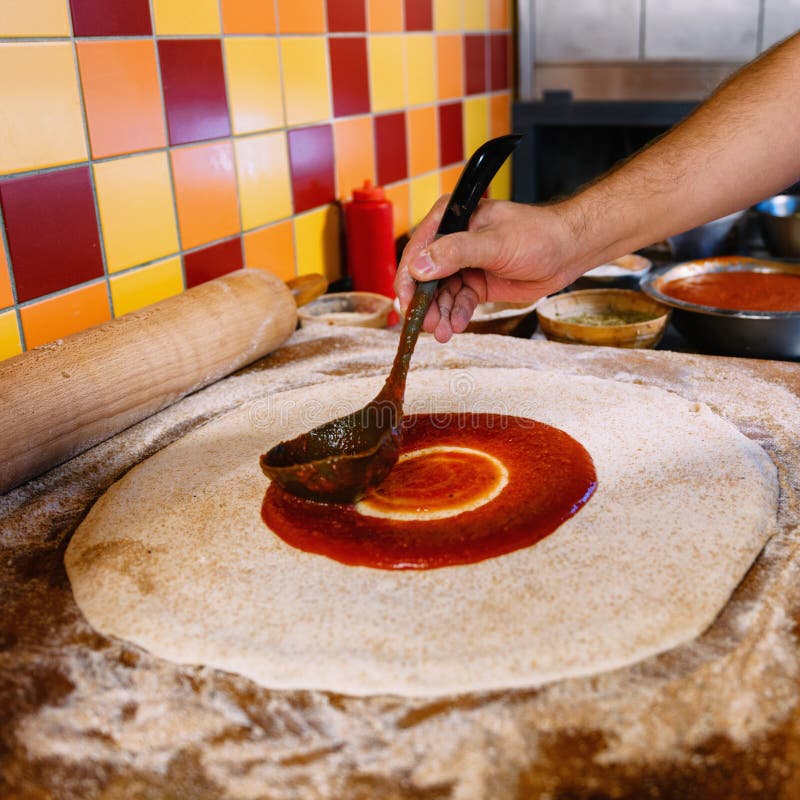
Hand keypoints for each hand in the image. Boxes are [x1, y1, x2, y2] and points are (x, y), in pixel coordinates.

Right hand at [395, 196, 585, 342]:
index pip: (417, 250)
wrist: (568, 252)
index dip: (409, 279)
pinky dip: (456, 315)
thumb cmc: (538, 235)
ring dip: (440, 314)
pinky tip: (457, 325)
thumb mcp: (495, 243)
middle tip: (428, 325)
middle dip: (425, 303)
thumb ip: (456, 253)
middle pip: (425, 277)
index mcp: (451, 219)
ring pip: (441, 294)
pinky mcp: (476, 283)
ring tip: (443, 332)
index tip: (407, 303)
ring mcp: (463, 264)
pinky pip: (458, 302)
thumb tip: (420, 267)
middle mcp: (452, 241)